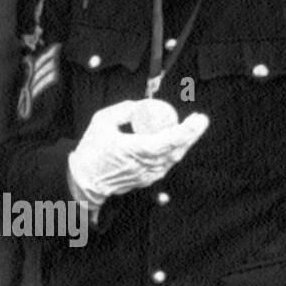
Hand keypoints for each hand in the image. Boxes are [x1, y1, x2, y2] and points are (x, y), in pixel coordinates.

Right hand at [68, 100, 208, 206]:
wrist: (85, 180)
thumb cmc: (92, 150)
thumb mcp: (101, 121)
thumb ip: (123, 110)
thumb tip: (142, 105)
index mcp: (134, 149)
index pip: (168, 141)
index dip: (187, 130)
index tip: (198, 119)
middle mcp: (145, 164)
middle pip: (177, 150)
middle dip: (192, 134)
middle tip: (200, 120)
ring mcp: (149, 175)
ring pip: (174, 158)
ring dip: (184, 143)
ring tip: (190, 128)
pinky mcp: (149, 179)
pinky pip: (166, 163)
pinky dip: (173, 151)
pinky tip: (174, 141)